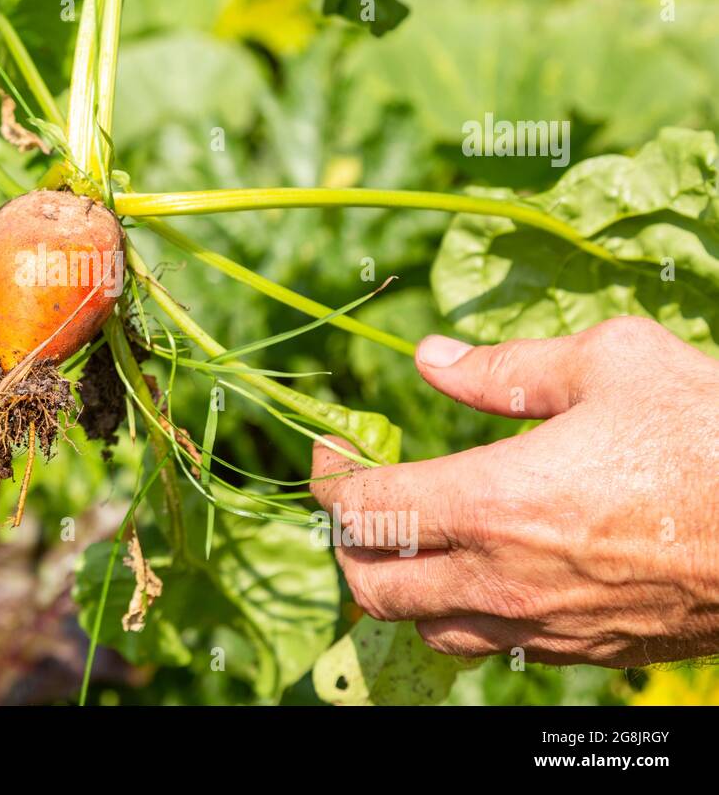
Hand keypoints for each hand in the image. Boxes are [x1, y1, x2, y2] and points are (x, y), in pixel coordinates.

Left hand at [309, 316, 718, 666]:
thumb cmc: (711, 433)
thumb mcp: (610, 363)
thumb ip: (504, 368)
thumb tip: (429, 358)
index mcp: (492, 502)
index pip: (362, 510)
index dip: (329, 476)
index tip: (335, 447)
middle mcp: (504, 578)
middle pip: (371, 586)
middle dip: (348, 541)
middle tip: (365, 496)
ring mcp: (546, 626)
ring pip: (427, 628)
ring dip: (404, 584)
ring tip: (419, 537)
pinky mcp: (590, 652)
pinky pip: (494, 646)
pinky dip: (465, 612)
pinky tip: (488, 569)